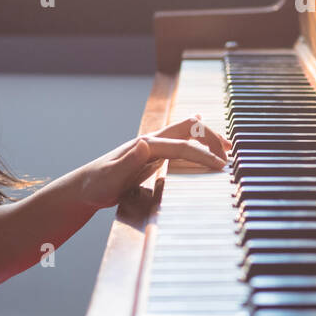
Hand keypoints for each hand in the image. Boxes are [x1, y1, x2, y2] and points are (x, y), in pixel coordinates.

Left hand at [77, 115, 230, 209]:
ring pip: (186, 132)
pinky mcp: (154, 153)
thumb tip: (146, 143)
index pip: (183, 146)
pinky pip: (180, 140)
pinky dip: (196, 136)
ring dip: (207, 136)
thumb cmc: (97, 183)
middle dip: (211, 138)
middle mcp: (152, 140)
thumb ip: (128, 160)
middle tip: (230, 154)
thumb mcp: (111, 176)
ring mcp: (153, 145)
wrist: (85, 187)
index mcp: (146, 144)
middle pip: (188, 129)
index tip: (221, 165)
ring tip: (227, 145)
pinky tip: (202, 129)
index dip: (203, 154)